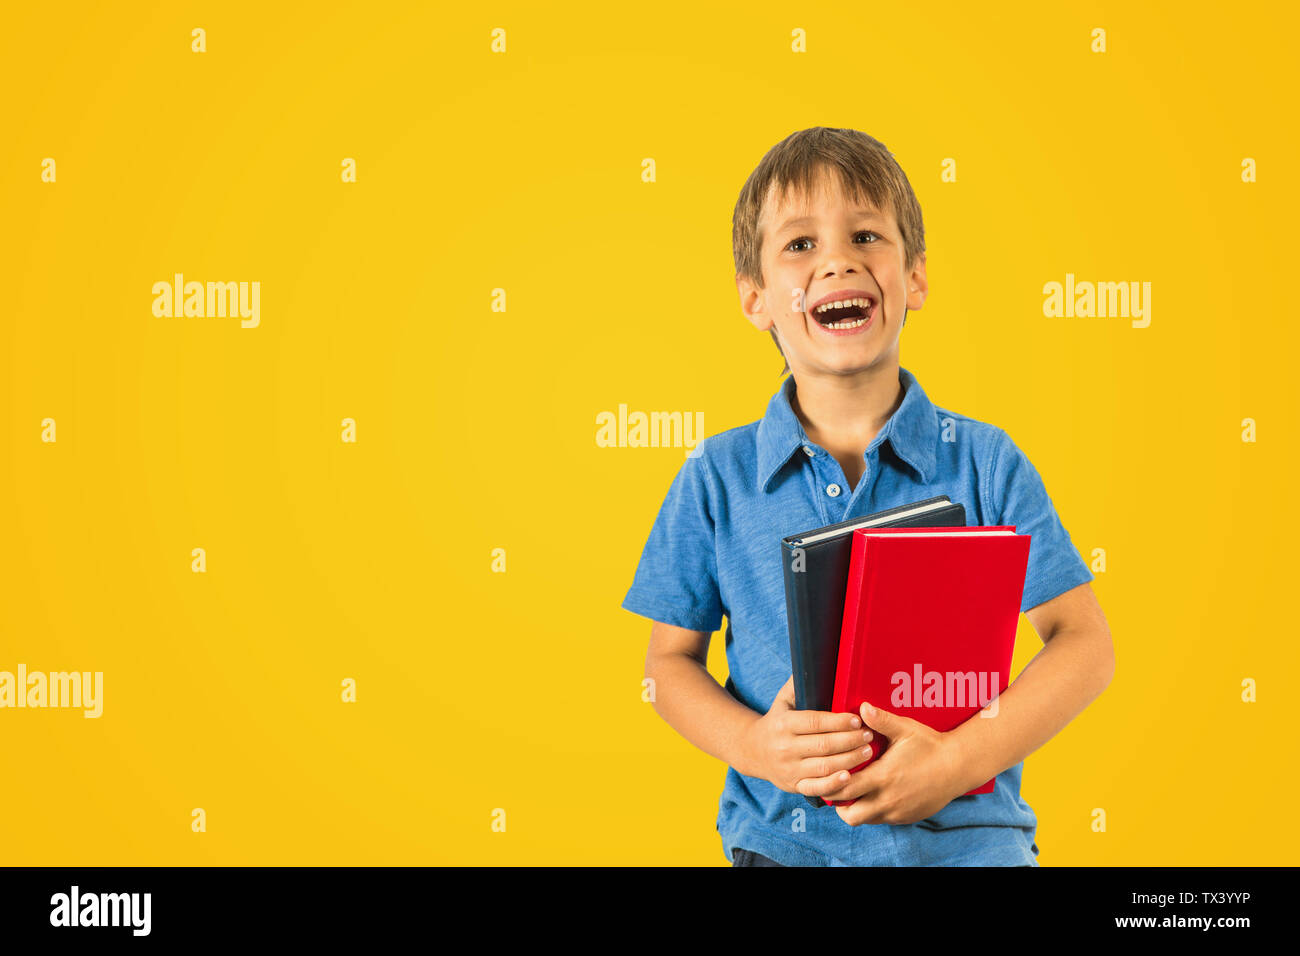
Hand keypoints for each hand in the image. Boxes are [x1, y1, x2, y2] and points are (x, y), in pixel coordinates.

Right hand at [739, 676, 874, 795]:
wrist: (753, 751)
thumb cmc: (776, 722)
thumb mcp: (782, 701)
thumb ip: (798, 685)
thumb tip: (813, 658)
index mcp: (783, 723)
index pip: (815, 722)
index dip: (838, 721)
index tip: (858, 719)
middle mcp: (785, 747)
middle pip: (823, 745)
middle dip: (850, 740)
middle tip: (870, 735)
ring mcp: (789, 769)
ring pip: (823, 766)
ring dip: (849, 760)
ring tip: (868, 751)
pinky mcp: (793, 785)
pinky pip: (816, 788)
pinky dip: (833, 784)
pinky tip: (850, 776)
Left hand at [826, 701, 967, 825]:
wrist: (958, 767)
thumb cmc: (930, 745)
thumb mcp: (905, 729)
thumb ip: (881, 720)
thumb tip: (862, 707)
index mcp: (883, 777)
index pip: (844, 789)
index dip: (831, 783)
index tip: (827, 773)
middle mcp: (887, 800)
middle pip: (849, 814)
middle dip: (837, 802)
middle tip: (833, 785)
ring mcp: (897, 812)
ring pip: (863, 820)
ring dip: (853, 808)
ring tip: (851, 791)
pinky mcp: (905, 818)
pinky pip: (880, 820)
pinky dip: (870, 811)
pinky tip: (871, 794)